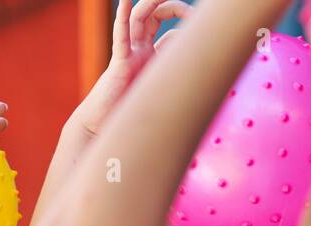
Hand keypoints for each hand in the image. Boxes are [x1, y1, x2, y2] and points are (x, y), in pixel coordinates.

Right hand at [72, 0, 192, 136]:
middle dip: (173, 7)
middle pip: (156, 17)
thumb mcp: (162, 97)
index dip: (186, 29)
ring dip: (150, 2)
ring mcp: (129, 54)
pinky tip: (124, 1)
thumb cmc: (131, 116)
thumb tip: (205, 93)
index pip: (172, 32)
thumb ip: (177, 89)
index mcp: (152, 57)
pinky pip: (120, 36)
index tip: (201, 29)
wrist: (106, 128)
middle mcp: (140, 50)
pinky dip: (121, 17)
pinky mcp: (119, 62)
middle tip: (192, 12)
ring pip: (139, 18)